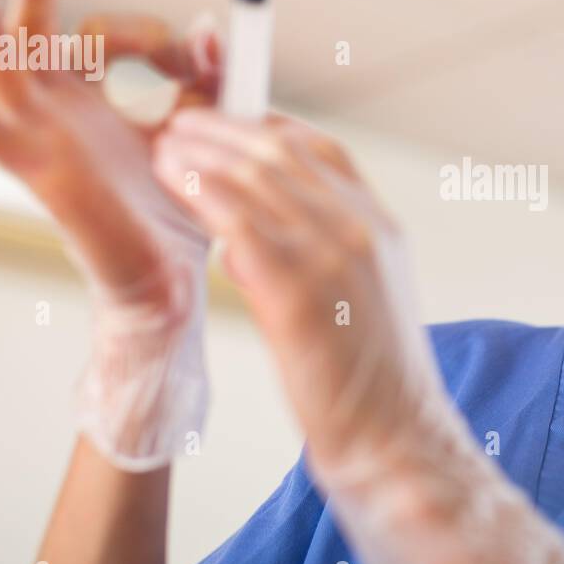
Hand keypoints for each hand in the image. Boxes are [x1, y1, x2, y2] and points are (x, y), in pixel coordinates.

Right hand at [0, 0, 222, 467]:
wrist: (168, 285)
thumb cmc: (176, 214)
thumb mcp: (199, 133)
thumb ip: (207, 81)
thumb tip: (215, 27)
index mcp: (95, 99)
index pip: (106, 32)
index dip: (153, 30)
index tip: (202, 52)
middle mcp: (59, 109)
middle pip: (36, 19)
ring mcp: (41, 135)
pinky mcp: (36, 172)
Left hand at [149, 108, 424, 466]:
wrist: (399, 442)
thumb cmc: (372, 385)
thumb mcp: (356, 302)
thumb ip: (311, 259)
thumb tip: (242, 243)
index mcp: (382, 228)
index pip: (322, 151)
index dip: (268, 127)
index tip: (226, 121)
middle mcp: (363, 228)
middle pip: (283, 152)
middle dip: (224, 130)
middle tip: (179, 123)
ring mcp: (335, 255)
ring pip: (257, 177)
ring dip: (203, 154)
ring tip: (163, 146)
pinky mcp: (300, 290)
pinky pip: (240, 222)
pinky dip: (202, 194)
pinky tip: (172, 182)